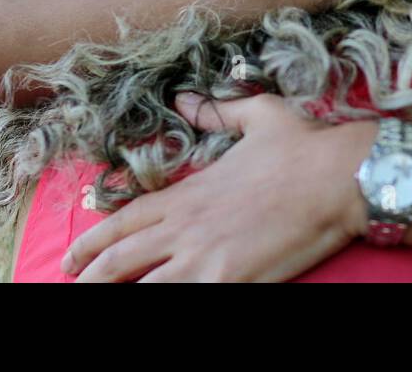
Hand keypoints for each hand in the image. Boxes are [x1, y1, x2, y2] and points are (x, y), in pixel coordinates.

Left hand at [63, 92, 373, 281]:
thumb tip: (186, 100)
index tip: (72, 257)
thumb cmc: (305, 145)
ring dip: (116, 296)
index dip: (91, 241)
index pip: (124, 220)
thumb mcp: (258, 114)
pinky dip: (162, 304)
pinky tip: (151, 310)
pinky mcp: (229, 279)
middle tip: (70, 286)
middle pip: (119, 260)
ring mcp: (203, 256)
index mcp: (188, 190)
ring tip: (93, 304)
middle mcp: (185, 225)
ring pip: (142, 288)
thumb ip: (216, 110)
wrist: (341, 175)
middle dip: (89, 277)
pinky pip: (183, 300)